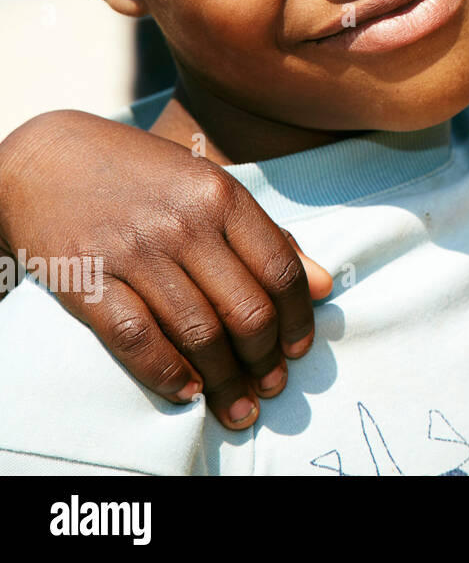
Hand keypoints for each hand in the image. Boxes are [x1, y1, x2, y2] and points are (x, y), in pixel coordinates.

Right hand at [0, 110, 331, 428]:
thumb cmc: (143, 176)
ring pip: (200, 335)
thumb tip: (326, 287)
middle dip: (266, 360)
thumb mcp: (211, 188)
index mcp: (222, 195)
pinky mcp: (88, 280)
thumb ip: (268, 236)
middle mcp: (183, 223)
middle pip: (247, 311)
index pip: (281, 271)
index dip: (298, 321)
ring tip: (239, 403)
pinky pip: (139, 341)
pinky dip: (169, 375)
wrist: (47, 159)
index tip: (298, 350)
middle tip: (272, 385)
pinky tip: (188, 391)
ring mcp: (134, 252)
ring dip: (226, 381)